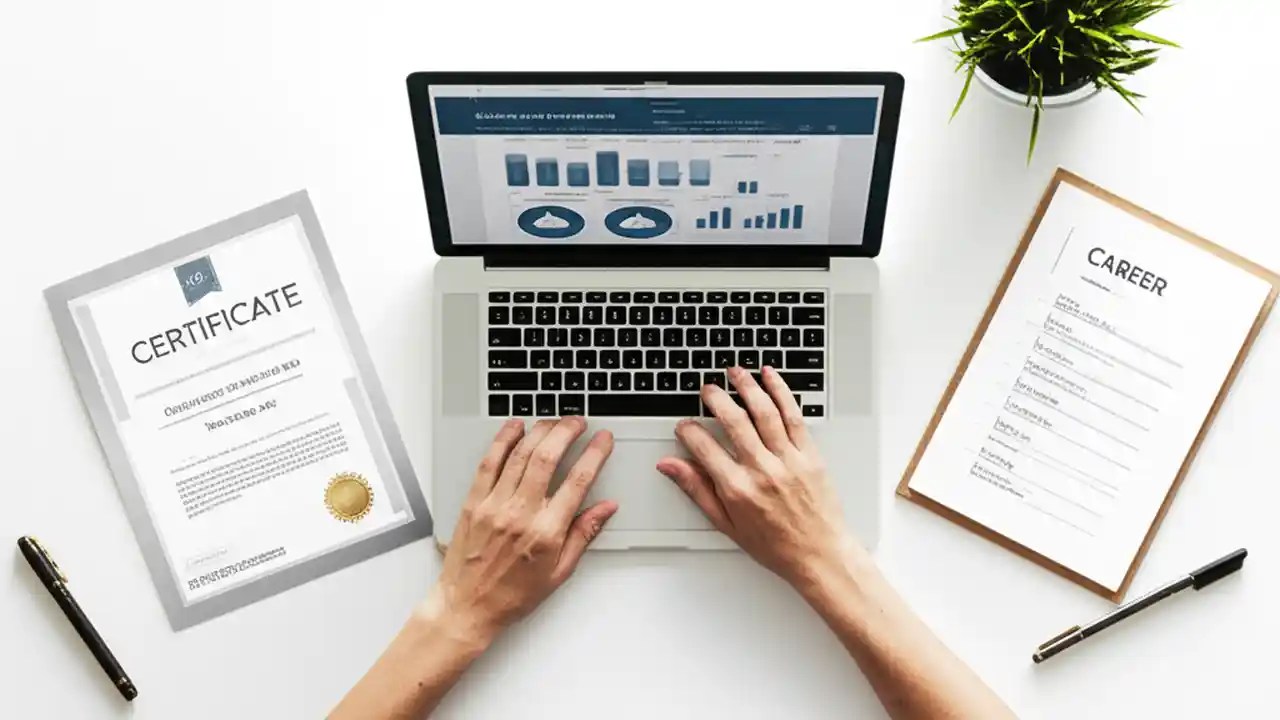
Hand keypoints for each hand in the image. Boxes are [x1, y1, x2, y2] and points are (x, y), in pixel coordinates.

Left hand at [420, 417, 617, 647]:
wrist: (467, 607)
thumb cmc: (512, 595)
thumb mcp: (560, 572)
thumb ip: (584, 534)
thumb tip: (606, 508)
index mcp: (546, 532)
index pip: (578, 481)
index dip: (595, 454)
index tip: (603, 441)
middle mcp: (520, 514)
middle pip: (548, 457)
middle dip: (567, 431)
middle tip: (578, 421)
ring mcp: (494, 505)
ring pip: (520, 454)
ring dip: (540, 430)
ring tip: (554, 420)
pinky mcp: (474, 502)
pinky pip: (489, 462)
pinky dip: (503, 439)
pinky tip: (515, 427)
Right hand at [657, 366, 858, 593]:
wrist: (820, 555)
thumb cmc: (776, 545)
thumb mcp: (727, 524)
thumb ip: (696, 489)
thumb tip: (670, 466)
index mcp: (738, 490)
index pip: (704, 447)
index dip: (688, 430)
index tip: (684, 425)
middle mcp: (763, 471)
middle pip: (733, 421)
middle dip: (716, 398)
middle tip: (707, 389)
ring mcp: (789, 460)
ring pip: (764, 411)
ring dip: (747, 386)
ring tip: (735, 372)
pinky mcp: (810, 454)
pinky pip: (794, 416)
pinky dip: (781, 392)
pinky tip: (770, 377)